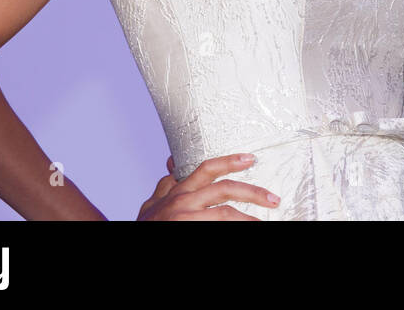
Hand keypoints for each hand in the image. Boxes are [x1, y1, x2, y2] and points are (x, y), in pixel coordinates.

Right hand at [137, 154, 280, 220]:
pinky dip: (234, 228)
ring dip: (247, 218)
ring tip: (263, 222)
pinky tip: (246, 229)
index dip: (230, 161)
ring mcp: (186, 219)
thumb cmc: (148, 226)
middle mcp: (183, 203)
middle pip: (224, 190)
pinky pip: (218, 228)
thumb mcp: (153, 203)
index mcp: (179, 191)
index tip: (251, 158)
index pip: (207, 169)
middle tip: (273, 198)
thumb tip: (173, 161)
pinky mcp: (190, 232)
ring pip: (225, 214)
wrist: (130, 246)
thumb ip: (167, 184)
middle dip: (253, 192)